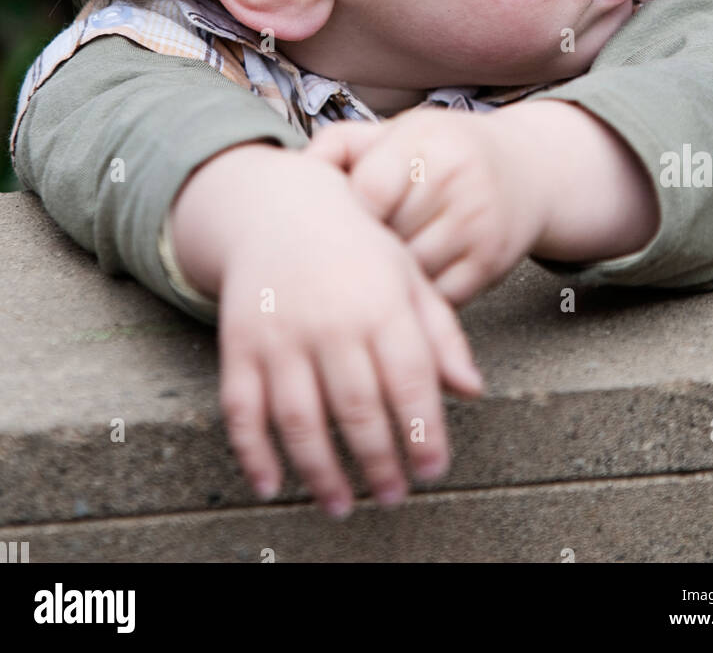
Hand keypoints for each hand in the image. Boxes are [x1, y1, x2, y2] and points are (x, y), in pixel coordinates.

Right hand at [169, 144, 484, 517]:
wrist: (280, 208)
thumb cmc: (358, 250)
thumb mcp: (408, 278)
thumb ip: (441, 335)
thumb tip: (473, 392)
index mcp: (381, 303)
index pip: (411, 380)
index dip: (425, 432)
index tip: (433, 471)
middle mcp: (330, 319)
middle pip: (357, 408)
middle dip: (379, 462)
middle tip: (393, 497)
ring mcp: (280, 333)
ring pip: (299, 418)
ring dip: (321, 472)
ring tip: (342, 505)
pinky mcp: (239, 343)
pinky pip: (241, 409)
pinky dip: (253, 454)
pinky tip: (272, 487)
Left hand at [305, 106, 549, 305]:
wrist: (528, 170)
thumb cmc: (443, 151)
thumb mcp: (399, 132)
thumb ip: (343, 143)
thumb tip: (293, 169)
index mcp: (426, 144)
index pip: (368, 192)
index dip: (345, 215)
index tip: (333, 224)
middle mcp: (457, 182)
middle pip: (386, 238)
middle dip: (360, 251)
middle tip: (340, 257)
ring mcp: (477, 226)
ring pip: (409, 275)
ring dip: (385, 281)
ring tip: (367, 274)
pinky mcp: (492, 264)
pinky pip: (436, 299)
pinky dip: (415, 300)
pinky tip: (402, 287)